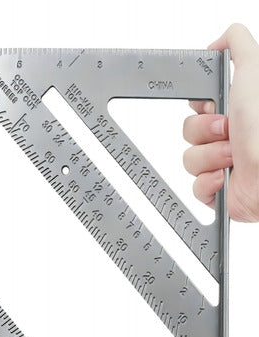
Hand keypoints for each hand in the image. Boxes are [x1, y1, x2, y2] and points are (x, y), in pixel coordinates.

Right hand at [183, 23, 258, 221]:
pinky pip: (194, 187)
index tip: (215, 107)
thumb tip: (220, 41)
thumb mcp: (253, 72)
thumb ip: (237, 47)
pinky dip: (209, 183)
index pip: (197, 108)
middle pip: (188, 131)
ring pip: (188, 159)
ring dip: (210, 157)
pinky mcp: (216, 190)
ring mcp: (221, 164)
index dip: (201, 109)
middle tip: (228, 131)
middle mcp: (227, 137)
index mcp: (235, 113)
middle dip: (205, 132)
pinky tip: (226, 177)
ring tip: (233, 157)